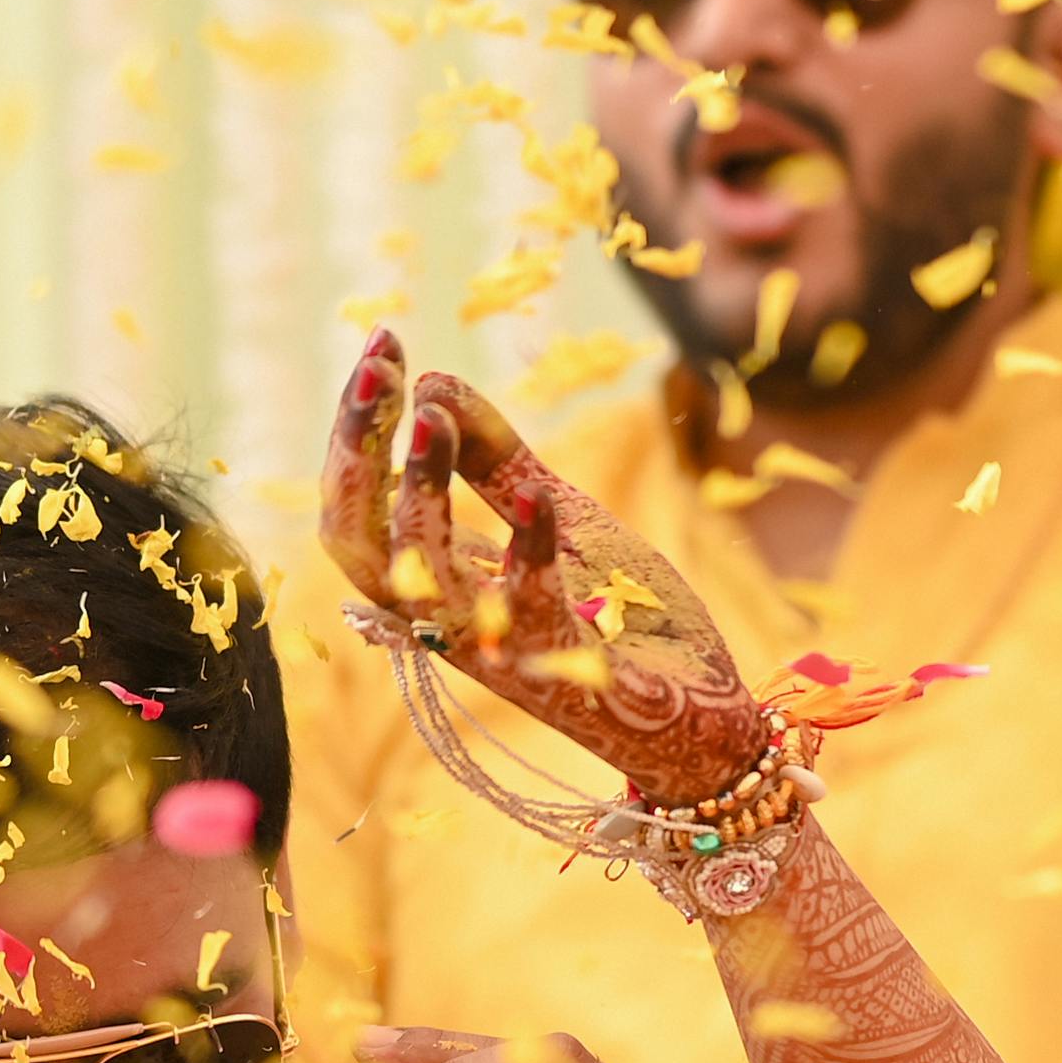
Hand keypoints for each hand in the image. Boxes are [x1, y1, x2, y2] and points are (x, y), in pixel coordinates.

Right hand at [319, 340, 776, 805]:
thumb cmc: (629, 624)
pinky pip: (525, 617)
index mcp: (440, 585)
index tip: (384, 344)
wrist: (706, 717)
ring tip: (433, 419)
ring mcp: (499, 654)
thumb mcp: (563, 517)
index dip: (359, 429)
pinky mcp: (561, 676)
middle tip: (381, 367)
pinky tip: (538, 497)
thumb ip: (502, 460)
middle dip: (356, 452)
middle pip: (355, 545)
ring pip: (418, 583)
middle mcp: (449, 624)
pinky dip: (527, 553)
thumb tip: (435, 380)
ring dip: (420, 496)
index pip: (359, 508)